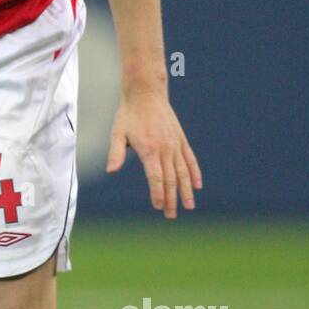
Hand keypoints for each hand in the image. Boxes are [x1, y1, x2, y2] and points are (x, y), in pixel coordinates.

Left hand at [106, 90, 201, 218]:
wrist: (146, 93)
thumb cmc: (128, 115)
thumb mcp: (117, 133)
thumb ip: (116, 153)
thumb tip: (111, 171)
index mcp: (149, 150)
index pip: (156, 178)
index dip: (158, 194)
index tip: (159, 208)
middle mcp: (165, 149)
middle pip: (171, 179)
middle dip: (172, 199)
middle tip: (171, 215)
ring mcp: (175, 144)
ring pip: (183, 172)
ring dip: (186, 191)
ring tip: (189, 206)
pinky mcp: (181, 139)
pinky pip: (190, 159)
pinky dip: (194, 173)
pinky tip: (197, 185)